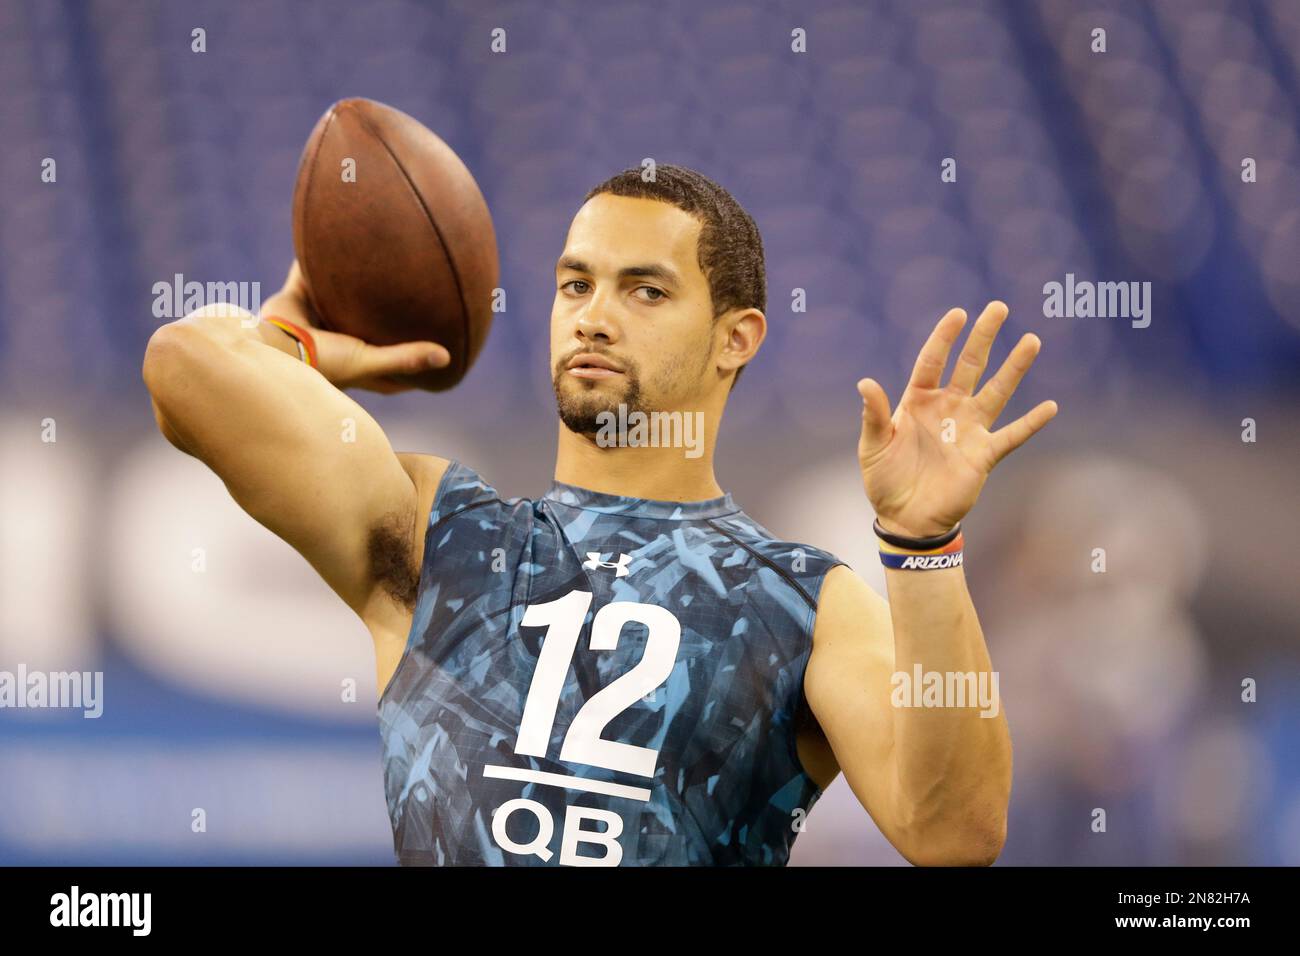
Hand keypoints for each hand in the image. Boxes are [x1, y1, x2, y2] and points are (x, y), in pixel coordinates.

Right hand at [260, 260, 448, 393]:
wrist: (271, 345)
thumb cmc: (320, 363)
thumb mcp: (368, 361)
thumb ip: (405, 357)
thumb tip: (448, 357)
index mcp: (357, 360)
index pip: (394, 360)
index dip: (415, 353)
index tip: (443, 340)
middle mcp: (337, 337)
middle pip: (370, 321)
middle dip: (389, 310)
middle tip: (418, 287)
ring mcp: (317, 316)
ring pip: (342, 293)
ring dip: (355, 279)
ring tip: (381, 253)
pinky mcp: (298, 295)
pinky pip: (311, 269)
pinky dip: (320, 254)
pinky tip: (338, 232)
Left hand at [857, 301, 1057, 538]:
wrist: (905, 519)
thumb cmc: (885, 480)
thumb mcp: (872, 446)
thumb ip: (873, 414)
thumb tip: (865, 382)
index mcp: (918, 401)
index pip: (932, 361)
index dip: (944, 338)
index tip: (958, 313)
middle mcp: (948, 408)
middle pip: (969, 365)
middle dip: (983, 337)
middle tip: (999, 308)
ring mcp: (968, 429)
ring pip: (996, 391)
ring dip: (1014, 368)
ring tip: (1031, 341)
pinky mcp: (983, 455)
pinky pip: (1011, 436)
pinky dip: (1031, 423)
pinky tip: (1051, 407)